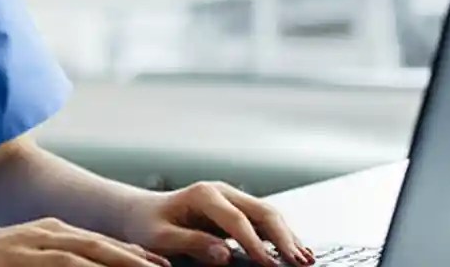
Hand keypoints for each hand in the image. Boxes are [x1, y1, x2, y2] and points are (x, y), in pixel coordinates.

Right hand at [0, 216, 172, 266]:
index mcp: (51, 232)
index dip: (133, 256)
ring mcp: (32, 245)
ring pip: (87, 255)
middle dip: (137, 260)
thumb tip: (85, 266)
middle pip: (102, 246)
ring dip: (120, 264)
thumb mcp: (24, 258)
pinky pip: (61, 265)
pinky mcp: (19, 257)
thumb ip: (55, 261)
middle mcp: (47, 234)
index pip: (101, 244)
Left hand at [120, 182, 315, 266]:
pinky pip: (265, 221)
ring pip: (269, 214)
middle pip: (262, 211)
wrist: (143, 212)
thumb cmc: (148, 226)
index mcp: (203, 194)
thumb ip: (191, 243)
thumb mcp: (161, 238)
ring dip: (289, 236)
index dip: (254, 243)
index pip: (236, 219)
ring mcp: (233, 198)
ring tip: (306, 260)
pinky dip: (283, 236)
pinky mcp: (238, 209)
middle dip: (283, 238)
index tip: (269, 265)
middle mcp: (222, 191)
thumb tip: (224, 255)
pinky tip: (297, 252)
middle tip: (299, 263)